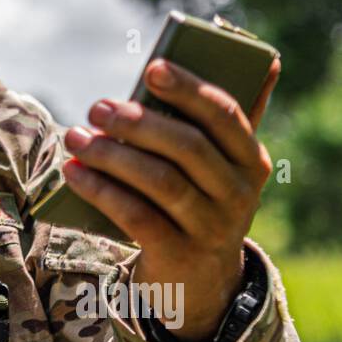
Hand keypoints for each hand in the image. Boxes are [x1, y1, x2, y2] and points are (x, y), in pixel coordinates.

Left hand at [61, 56, 280, 341]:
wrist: (203, 281)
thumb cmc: (200, 199)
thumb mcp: (219, 164)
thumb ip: (226, 118)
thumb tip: (268, 59)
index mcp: (250, 159)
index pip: (225, 115)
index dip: (189, 89)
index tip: (152, 67)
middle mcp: (238, 194)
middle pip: (187, 148)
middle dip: (138, 123)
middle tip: (97, 107)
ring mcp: (211, 228)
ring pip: (160, 182)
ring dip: (111, 156)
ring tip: (75, 138)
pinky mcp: (179, 255)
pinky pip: (137, 216)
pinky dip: (101, 191)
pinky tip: (74, 174)